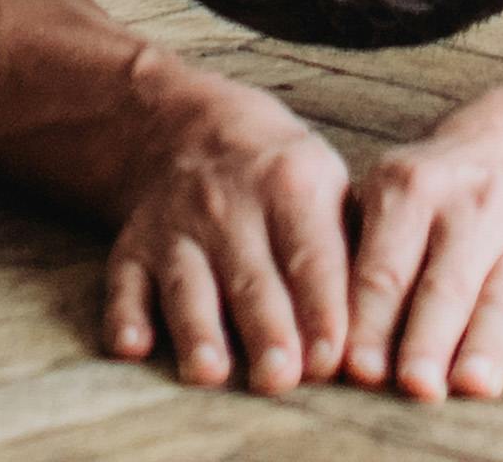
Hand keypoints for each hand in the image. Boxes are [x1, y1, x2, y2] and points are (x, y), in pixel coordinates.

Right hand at [103, 71, 351, 396]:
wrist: (192, 126)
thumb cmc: (281, 178)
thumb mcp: (325, 186)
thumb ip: (349, 252)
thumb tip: (377, 327)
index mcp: (291, 184)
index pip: (312, 256)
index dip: (322, 308)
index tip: (331, 358)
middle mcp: (230, 203)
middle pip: (251, 277)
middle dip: (266, 328)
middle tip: (280, 377)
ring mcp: (177, 225)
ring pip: (187, 283)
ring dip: (199, 328)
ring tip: (211, 371)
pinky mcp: (133, 247)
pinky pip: (125, 281)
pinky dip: (125, 314)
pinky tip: (130, 345)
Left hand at [342, 87, 502, 405]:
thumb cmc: (435, 198)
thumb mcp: (392, 201)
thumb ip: (359, 263)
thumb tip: (319, 339)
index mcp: (412, 190)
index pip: (384, 269)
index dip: (370, 321)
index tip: (356, 368)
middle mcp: (473, 204)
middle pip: (445, 284)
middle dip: (427, 336)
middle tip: (412, 385)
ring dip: (489, 341)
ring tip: (473, 383)